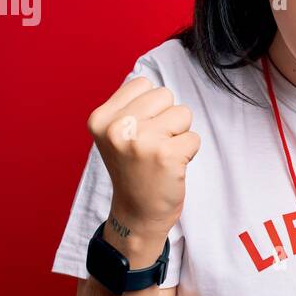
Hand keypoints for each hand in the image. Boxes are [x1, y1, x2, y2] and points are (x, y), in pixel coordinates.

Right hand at [87, 74, 200, 246]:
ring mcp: (141, 142)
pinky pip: (194, 137)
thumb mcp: (116, 134)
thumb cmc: (133, 169)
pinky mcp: (166, 156)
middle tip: (153, 146)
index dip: (151, 107)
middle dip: (167, 118)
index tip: (140, 132)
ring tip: (162, 155)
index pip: (144, 84)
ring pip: (183, 114)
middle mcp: (117, 128)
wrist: (137, 214)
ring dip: (179, 135)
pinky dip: (188, 152)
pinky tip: (171, 168)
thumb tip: (153, 82)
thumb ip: (130, 106)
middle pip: (165, 95)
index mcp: (101, 118)